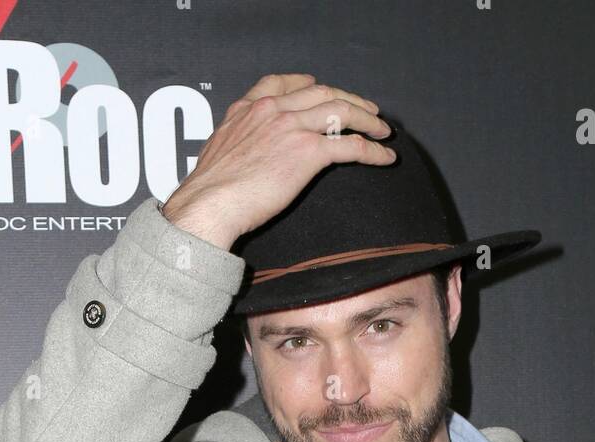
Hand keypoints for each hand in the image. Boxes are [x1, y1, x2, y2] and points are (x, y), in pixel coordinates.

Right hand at [160, 72, 394, 246]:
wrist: (211, 204)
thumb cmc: (209, 191)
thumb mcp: (218, 152)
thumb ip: (238, 145)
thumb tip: (244, 160)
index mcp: (247, 109)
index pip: (282, 83)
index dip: (306, 83)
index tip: (318, 86)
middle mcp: (272, 110)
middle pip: (321, 93)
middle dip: (349, 98)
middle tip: (367, 109)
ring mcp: (292, 128)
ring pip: (341, 112)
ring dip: (368, 119)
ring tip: (383, 130)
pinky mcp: (308, 152)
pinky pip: (350, 146)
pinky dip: (372, 150)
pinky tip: (385, 156)